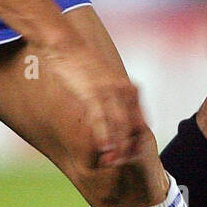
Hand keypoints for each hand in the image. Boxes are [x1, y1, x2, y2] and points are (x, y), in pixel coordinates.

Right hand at [43, 42, 149, 168]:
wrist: (65, 43)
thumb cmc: (82, 62)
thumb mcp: (104, 80)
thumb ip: (111, 95)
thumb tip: (110, 111)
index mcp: (128, 88)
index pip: (140, 120)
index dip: (137, 140)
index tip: (131, 154)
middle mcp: (123, 90)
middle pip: (132, 126)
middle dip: (128, 147)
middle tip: (122, 163)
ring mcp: (109, 91)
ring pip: (119, 125)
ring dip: (117, 147)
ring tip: (112, 162)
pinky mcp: (92, 92)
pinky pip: (100, 119)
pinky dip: (103, 135)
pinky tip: (103, 149)